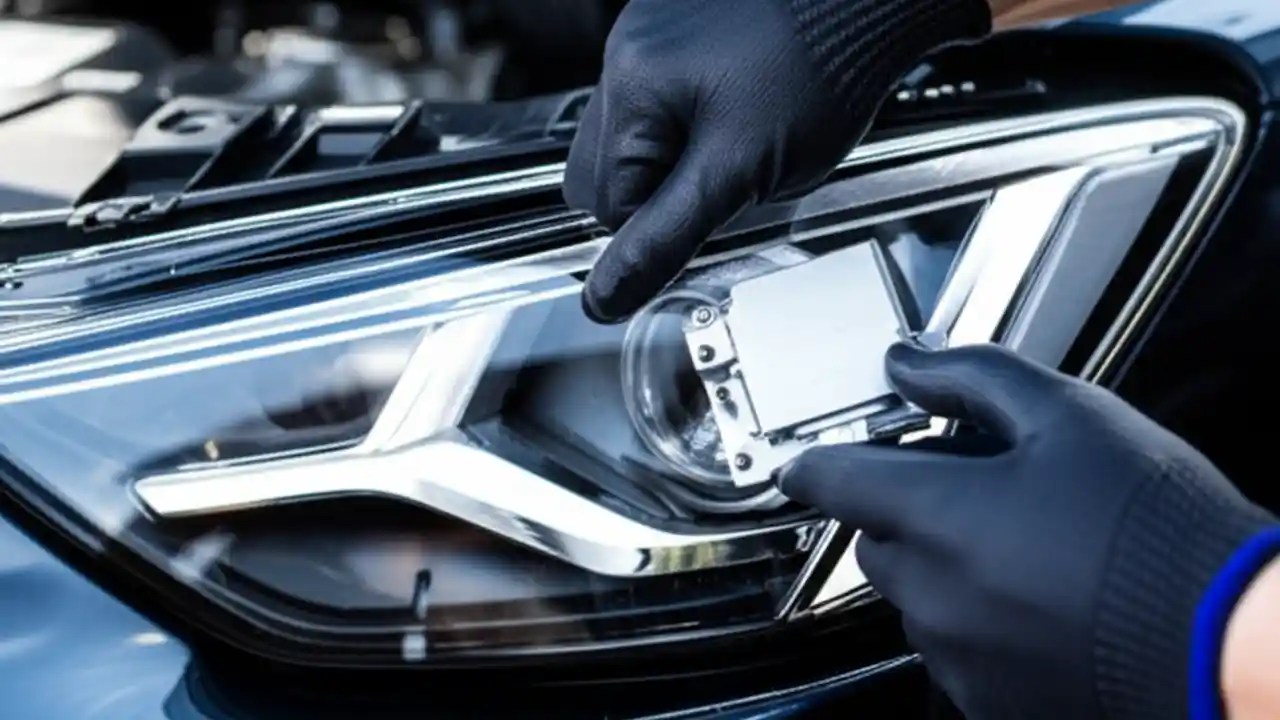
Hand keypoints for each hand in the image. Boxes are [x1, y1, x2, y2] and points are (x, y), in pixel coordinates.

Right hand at [564, 0, 990, 321]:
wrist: (871, 3)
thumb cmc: (819, 70)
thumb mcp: (737, 173)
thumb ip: (664, 238)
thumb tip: (605, 296)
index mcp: (630, 86)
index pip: (606, 205)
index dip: (665, 222)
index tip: (714, 209)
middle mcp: (628, 52)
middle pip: (607, 169)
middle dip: (662, 189)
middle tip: (725, 178)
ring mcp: (652, 36)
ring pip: (637, 137)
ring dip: (677, 156)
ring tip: (738, 143)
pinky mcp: (678, 29)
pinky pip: (663, 99)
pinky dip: (693, 120)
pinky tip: (740, 113)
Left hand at [780, 343, 1274, 718]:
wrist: (1227, 637)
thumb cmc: (1155, 528)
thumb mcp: (1067, 416)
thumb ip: (971, 375)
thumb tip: (909, 359)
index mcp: (934, 516)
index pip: (829, 480)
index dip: (811, 463)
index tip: (801, 462)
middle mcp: (930, 593)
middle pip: (874, 540)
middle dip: (906, 513)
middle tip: (975, 494)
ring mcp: (958, 654)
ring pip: (916, 597)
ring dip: (944, 569)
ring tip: (1026, 549)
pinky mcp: (990, 699)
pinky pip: (955, 650)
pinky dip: (978, 622)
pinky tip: (1041, 600)